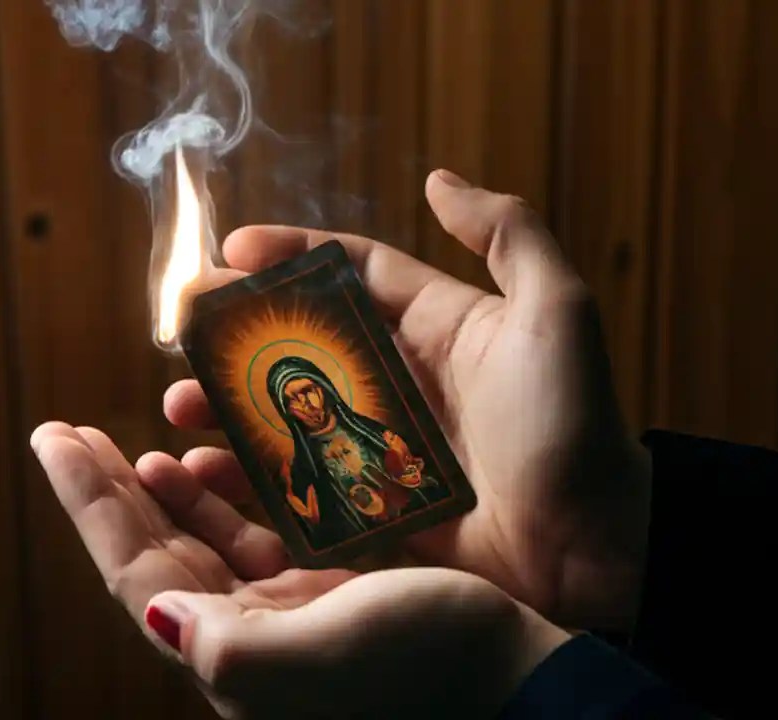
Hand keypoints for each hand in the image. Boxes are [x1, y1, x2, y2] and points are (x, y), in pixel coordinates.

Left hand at [30, 422, 567, 717]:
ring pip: (199, 542)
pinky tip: (206, 463)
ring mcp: (285, 613)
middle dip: (108, 493)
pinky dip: (224, 498)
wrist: (516, 684)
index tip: (54, 435)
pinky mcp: (327, 592)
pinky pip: (253, 536)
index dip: (90, 506)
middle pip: (155, 555)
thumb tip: (158, 612)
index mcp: (235, 656)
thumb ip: (233, 646)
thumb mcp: (326, 661)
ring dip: (160, 493)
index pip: (137, 575)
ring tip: (130, 443)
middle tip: (69, 431)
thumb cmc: (431, 670)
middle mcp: (248, 637)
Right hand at [166, 170, 652, 630]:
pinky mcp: (374, 506)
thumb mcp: (558, 313)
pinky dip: (252, 475)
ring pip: (290, 410)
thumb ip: (509, 236)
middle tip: (182, 332)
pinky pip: (301, 480)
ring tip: (181, 405)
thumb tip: (440, 180)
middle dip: (241, 332)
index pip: (353, 271)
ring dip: (231, 403)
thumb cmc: (577, 427)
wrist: (597, 549)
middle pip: (306, 341)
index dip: (293, 254)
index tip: (232, 250)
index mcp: (441, 325)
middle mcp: (405, 379)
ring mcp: (385, 445)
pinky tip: (208, 471)